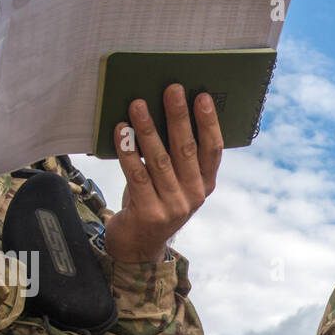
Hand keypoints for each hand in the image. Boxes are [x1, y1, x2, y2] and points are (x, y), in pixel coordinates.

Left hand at [104, 84, 222, 263]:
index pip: (213, 150)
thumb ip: (177, 156)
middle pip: (186, 150)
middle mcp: (194, 195)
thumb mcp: (174, 180)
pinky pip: (137, 175)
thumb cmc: (155, 200)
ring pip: (160, 161)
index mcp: (205, 184)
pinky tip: (121, 131)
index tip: (202, 97)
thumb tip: (166, 110)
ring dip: (148, 129)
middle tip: (171, 89)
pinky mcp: (149, 213)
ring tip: (138, 104)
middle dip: (178, 117)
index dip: (209, 123)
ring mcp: (173, 206)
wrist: (138, 244)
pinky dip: (127, 151)